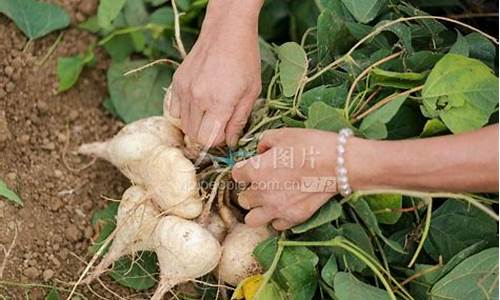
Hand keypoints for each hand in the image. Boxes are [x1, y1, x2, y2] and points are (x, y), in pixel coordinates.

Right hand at [169, 1, 262, 147]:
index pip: (208, 141)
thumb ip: (239, 121)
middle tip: (219, 126)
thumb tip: (231, 143)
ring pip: (183, 124)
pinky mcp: (177, 82)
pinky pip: (173, 110)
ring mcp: (184, 90)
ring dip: (196, 125)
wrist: (227, 32)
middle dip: (206, 136)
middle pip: (194, 136)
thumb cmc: (245, 60)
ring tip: (210, 113)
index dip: (218, 142)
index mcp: (219, 104)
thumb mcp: (251, 93)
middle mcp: (197, 99)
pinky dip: (184, 113)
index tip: (225, 135)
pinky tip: (197, 105)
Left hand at [232, 128, 340, 229]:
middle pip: (242, 199)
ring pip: (252, 220)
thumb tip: (261, 150)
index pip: (235, 175)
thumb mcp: (283, 134)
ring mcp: (277, 209)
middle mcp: (261, 194)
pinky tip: (285, 206)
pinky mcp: (293, 218)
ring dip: (258, 210)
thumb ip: (264, 142)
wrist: (338, 163)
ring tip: (269, 200)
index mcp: (255, 171)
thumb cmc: (310, 145)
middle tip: (263, 183)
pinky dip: (278, 218)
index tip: (253, 167)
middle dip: (250, 191)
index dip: (244, 170)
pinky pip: (276, 225)